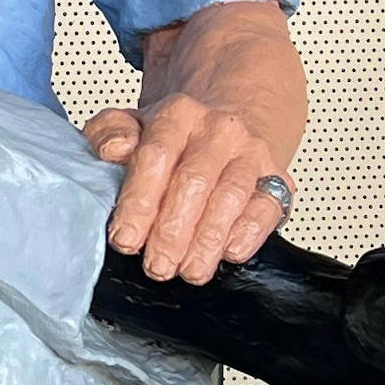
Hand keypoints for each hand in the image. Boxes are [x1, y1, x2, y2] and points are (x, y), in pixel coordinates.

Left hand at [81, 94, 289, 284]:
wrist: (219, 133)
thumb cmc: (169, 142)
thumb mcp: (128, 128)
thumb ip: (108, 133)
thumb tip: (114, 148)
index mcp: (177, 115)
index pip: (156, 156)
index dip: (139, 202)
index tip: (125, 238)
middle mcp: (218, 131)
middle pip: (194, 181)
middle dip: (172, 231)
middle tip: (157, 265)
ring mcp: (250, 155)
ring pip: (231, 196)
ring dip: (209, 239)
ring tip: (189, 270)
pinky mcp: (276, 180)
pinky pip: (268, 207)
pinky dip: (249, 233)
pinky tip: (229, 253)